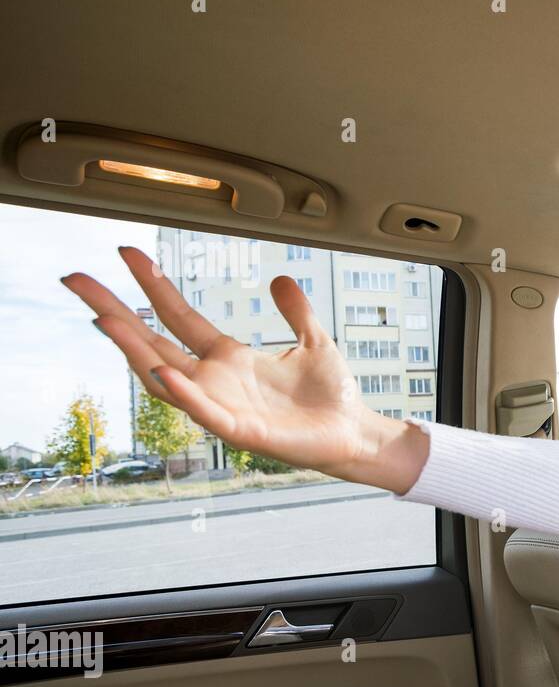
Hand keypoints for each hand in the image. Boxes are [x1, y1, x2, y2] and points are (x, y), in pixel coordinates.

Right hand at [60, 246, 429, 492]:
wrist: (355, 434)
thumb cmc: (332, 397)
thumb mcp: (313, 341)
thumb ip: (295, 312)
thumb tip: (280, 278)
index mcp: (228, 359)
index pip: (177, 316)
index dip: (152, 285)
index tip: (127, 253)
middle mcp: (215, 381)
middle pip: (151, 341)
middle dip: (114, 310)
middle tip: (75, 279)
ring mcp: (223, 406)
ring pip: (162, 376)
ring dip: (132, 349)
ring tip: (102, 319)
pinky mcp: (241, 431)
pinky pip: (203, 411)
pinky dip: (182, 392)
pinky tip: (159, 370)